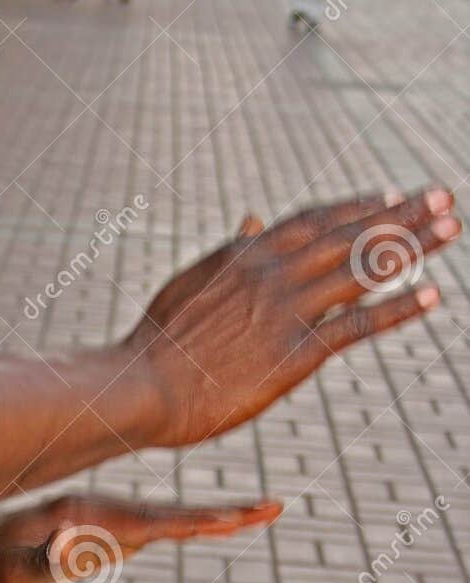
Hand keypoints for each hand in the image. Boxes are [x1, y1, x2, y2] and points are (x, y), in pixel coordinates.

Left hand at [0, 493, 281, 582]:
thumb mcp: (7, 569)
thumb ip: (38, 559)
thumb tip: (72, 548)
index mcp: (89, 516)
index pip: (156, 522)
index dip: (200, 522)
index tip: (241, 518)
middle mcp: (104, 512)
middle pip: (174, 514)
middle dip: (225, 513)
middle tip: (274, 507)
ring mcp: (105, 520)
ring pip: (167, 519)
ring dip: (212, 516)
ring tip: (257, 513)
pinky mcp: (102, 530)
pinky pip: (150, 529)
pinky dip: (185, 524)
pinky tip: (209, 523)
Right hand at [119, 189, 459, 448]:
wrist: (143, 386)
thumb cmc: (156, 345)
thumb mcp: (189, 284)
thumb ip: (227, 251)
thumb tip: (250, 219)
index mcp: (246, 253)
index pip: (316, 219)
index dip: (359, 206)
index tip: (392, 196)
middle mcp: (273, 272)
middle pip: (351, 233)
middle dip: (402, 214)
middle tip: (444, 198)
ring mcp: (286, 310)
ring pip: (363, 268)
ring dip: (414, 246)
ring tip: (452, 229)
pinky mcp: (294, 353)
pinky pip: (358, 325)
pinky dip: (398, 308)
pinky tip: (432, 294)